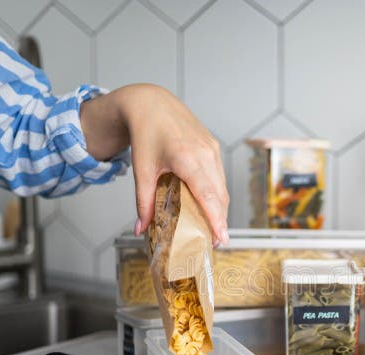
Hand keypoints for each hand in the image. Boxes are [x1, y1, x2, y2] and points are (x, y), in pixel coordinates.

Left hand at [80, 84, 228, 245]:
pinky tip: (210, 206)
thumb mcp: (142, 170)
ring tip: (213, 228)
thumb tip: (141, 229)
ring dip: (220, 209)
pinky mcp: (213, 147)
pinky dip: (217, 194)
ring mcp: (212, 149)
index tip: (221, 238)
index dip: (217, 219)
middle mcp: (205, 154)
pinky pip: (220, 177)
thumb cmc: (145, 132)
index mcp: (187, 158)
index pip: (208, 195)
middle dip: (220, 220)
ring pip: (222, 187)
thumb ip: (143, 202)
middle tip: (214, 242)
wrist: (150, 102)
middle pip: (219, 196)